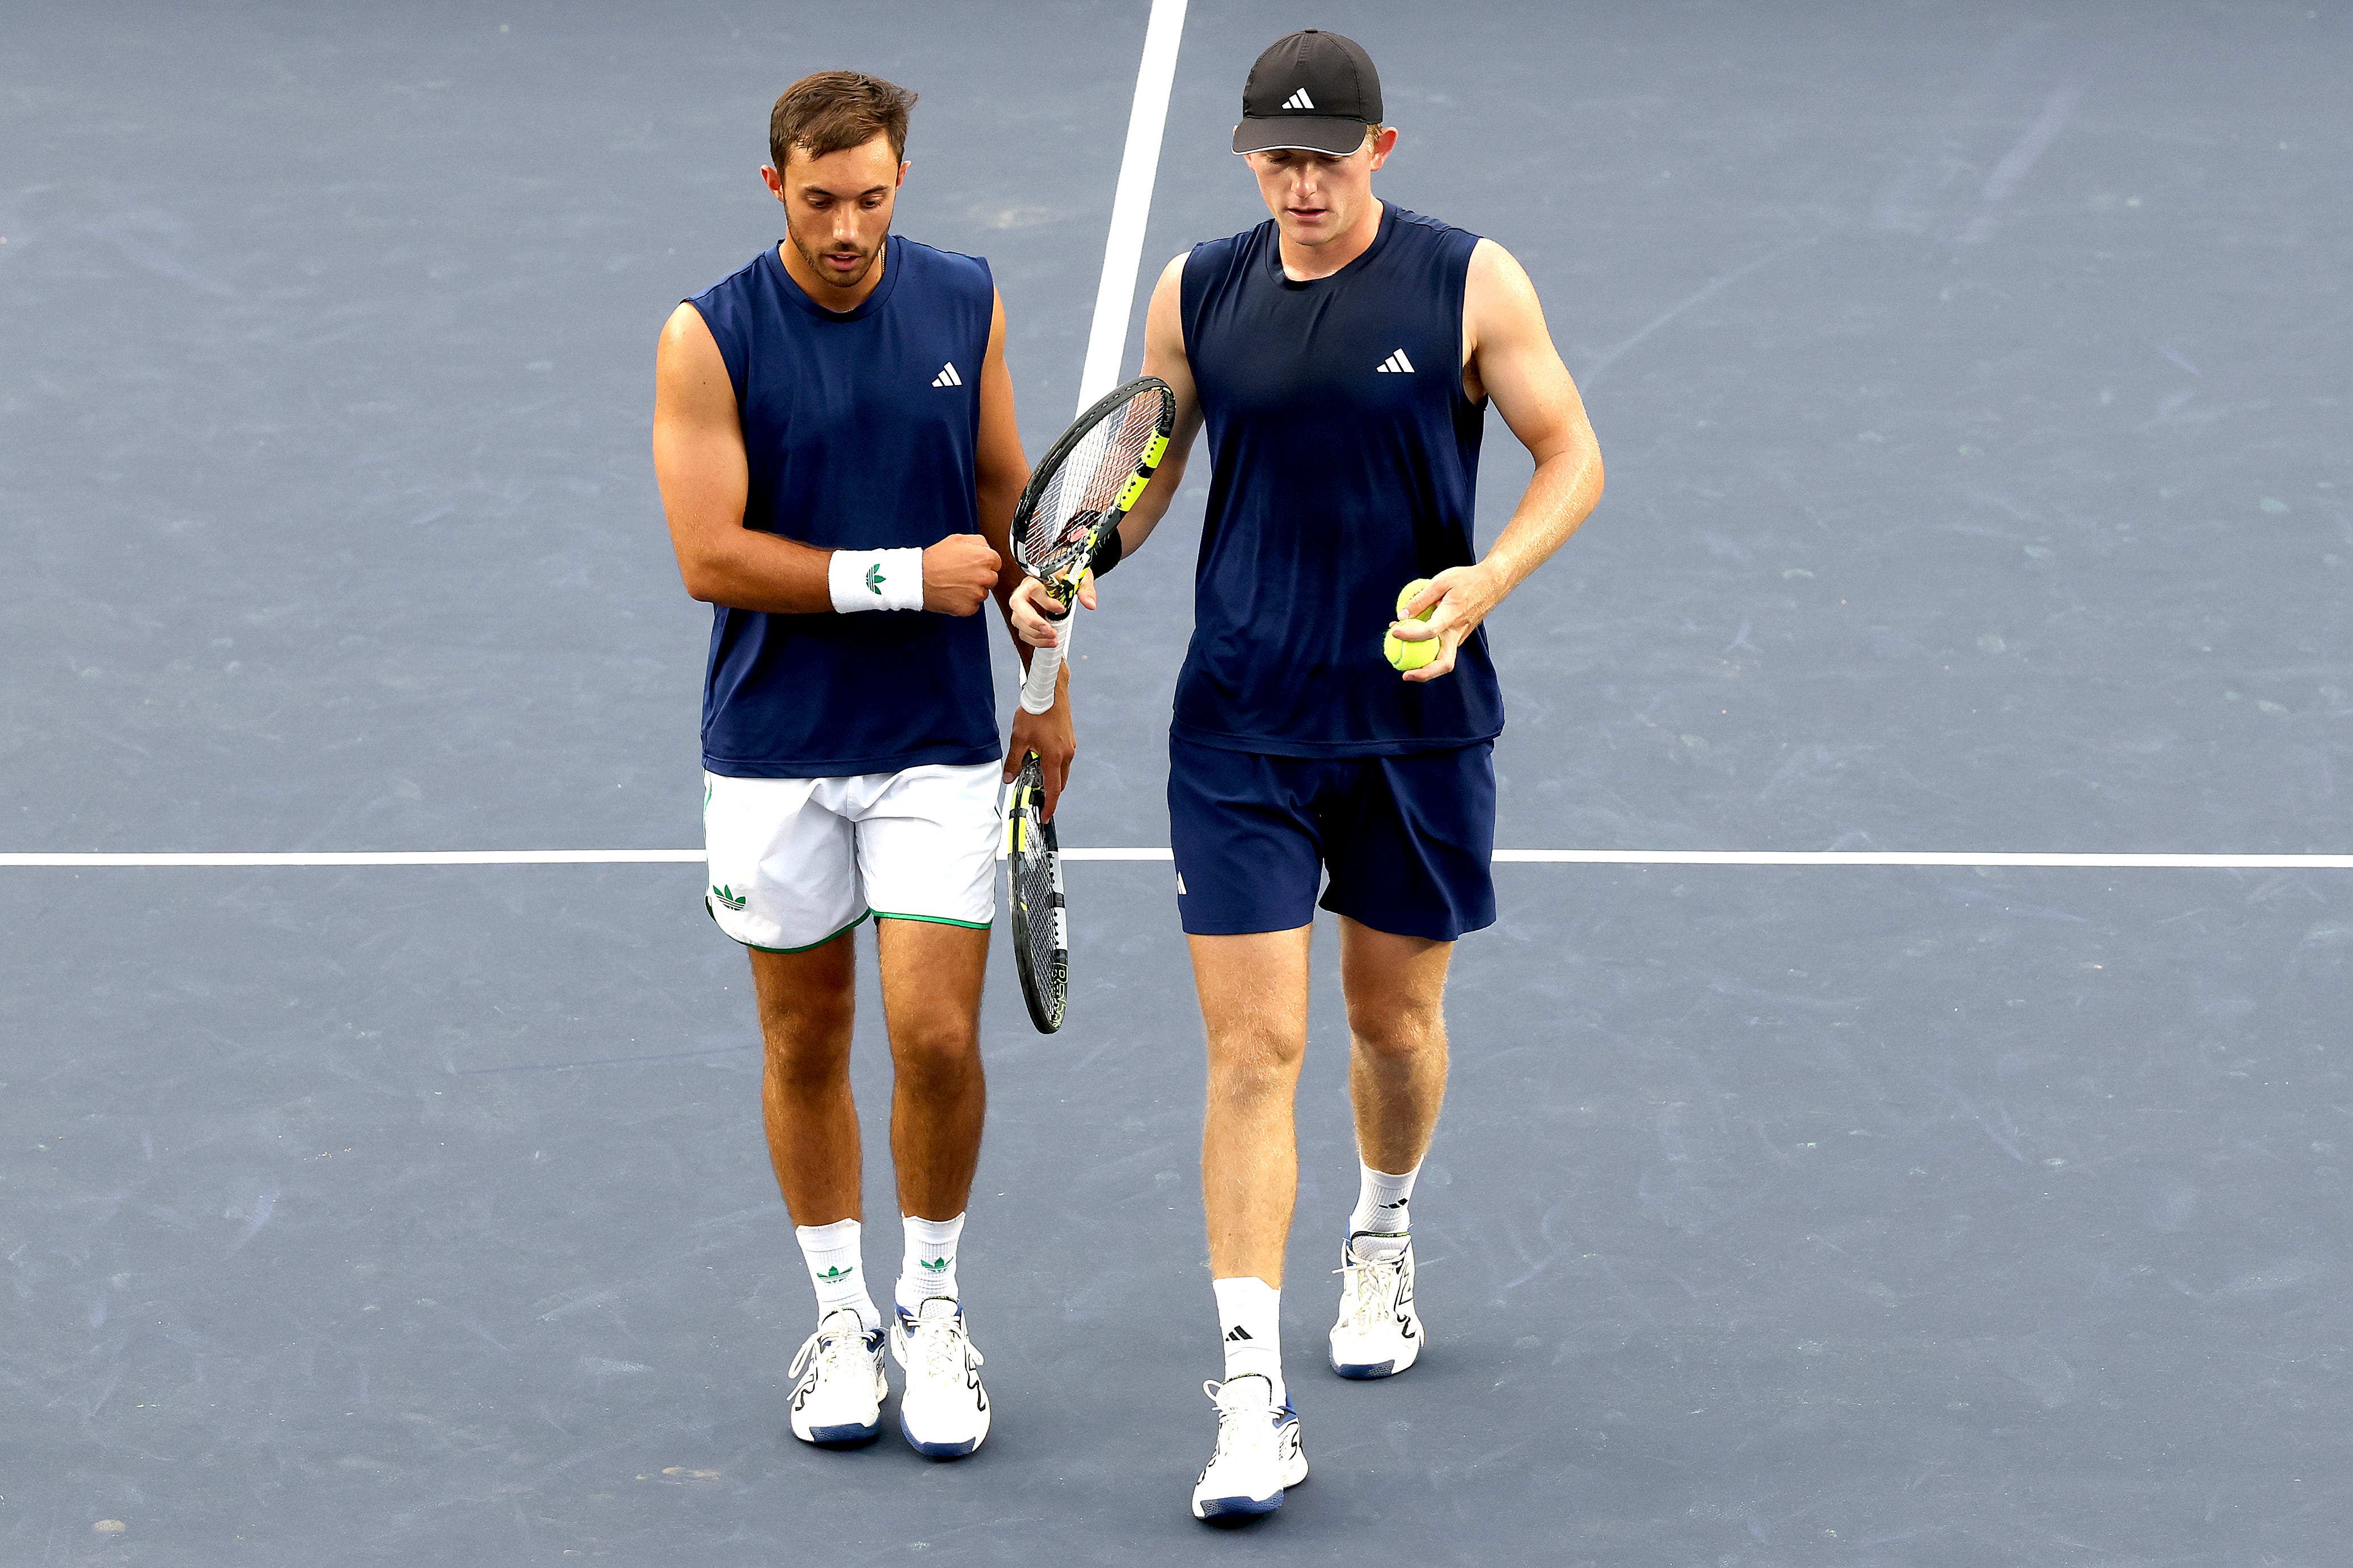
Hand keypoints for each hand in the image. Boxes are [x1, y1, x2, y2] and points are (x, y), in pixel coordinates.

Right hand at [922, 534, 1001, 615]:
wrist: (918, 578)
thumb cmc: (935, 560)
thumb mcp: (957, 539)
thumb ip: (978, 541)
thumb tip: (986, 547)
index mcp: (985, 558)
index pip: (996, 563)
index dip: (984, 563)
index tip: (973, 565)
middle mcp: (985, 576)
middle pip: (992, 579)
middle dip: (981, 577)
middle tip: (963, 574)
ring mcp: (978, 594)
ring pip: (983, 593)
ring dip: (973, 590)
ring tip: (956, 584)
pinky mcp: (969, 608)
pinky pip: (973, 606)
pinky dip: (965, 602)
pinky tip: (954, 593)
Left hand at [1004, 687, 1075, 819]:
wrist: (1049, 691)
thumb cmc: (1036, 712)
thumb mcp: (1019, 739)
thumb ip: (1014, 761)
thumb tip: (1009, 777)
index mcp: (1054, 758)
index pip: (1054, 790)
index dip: (1050, 805)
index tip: (1046, 815)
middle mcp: (1066, 754)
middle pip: (1060, 781)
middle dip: (1049, 789)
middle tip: (1035, 791)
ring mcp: (1070, 746)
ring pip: (1061, 769)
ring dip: (1050, 774)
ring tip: (1033, 767)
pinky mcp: (1069, 738)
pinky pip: (1063, 757)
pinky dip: (1053, 762)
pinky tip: (1040, 752)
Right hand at [1007, 570, 1093, 647]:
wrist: (1061, 575)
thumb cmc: (1065, 573)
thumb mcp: (1078, 577)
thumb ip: (1085, 589)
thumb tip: (1090, 603)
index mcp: (1036, 579)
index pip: (1034, 589)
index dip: (1046, 602)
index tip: (1061, 608)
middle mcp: (1025, 591)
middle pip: (1017, 606)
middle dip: (1033, 621)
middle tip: (1049, 630)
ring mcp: (1023, 606)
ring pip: (1018, 622)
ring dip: (1035, 634)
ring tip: (1053, 637)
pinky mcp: (1025, 618)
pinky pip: (1024, 632)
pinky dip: (1035, 640)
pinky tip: (1049, 641)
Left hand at [1391, 564, 1503, 682]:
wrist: (1492, 583)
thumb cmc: (1466, 580)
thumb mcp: (1441, 581)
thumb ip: (1420, 599)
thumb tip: (1401, 615)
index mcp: (1452, 616)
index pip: (1430, 632)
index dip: (1410, 635)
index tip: (1395, 632)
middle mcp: (1457, 631)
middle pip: (1444, 663)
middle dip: (1424, 674)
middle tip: (1405, 675)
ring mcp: (1460, 636)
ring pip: (1444, 660)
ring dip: (1425, 666)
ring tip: (1404, 661)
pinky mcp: (1460, 636)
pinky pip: (1443, 650)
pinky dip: (1429, 652)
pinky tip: (1414, 643)